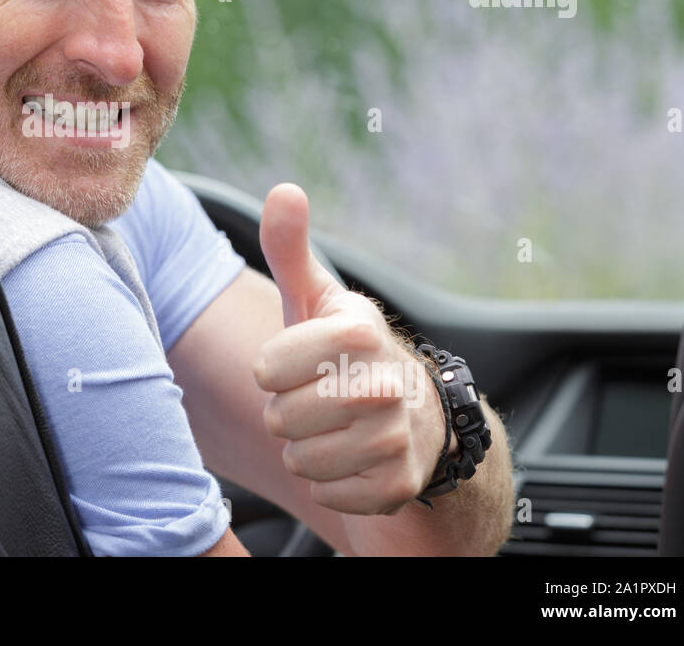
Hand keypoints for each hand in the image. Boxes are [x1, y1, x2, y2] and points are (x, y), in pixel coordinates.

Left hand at [253, 183, 450, 514]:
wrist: (417, 418)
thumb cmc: (344, 352)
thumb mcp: (314, 298)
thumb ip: (289, 247)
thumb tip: (284, 189)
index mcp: (356, 331)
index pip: (266, 370)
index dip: (272, 372)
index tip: (296, 365)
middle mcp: (385, 381)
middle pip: (281, 418)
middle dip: (288, 415)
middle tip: (316, 400)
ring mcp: (398, 436)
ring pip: (301, 460)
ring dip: (305, 451)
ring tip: (332, 429)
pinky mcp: (401, 484)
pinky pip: (327, 494)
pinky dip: (329, 484)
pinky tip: (351, 460)